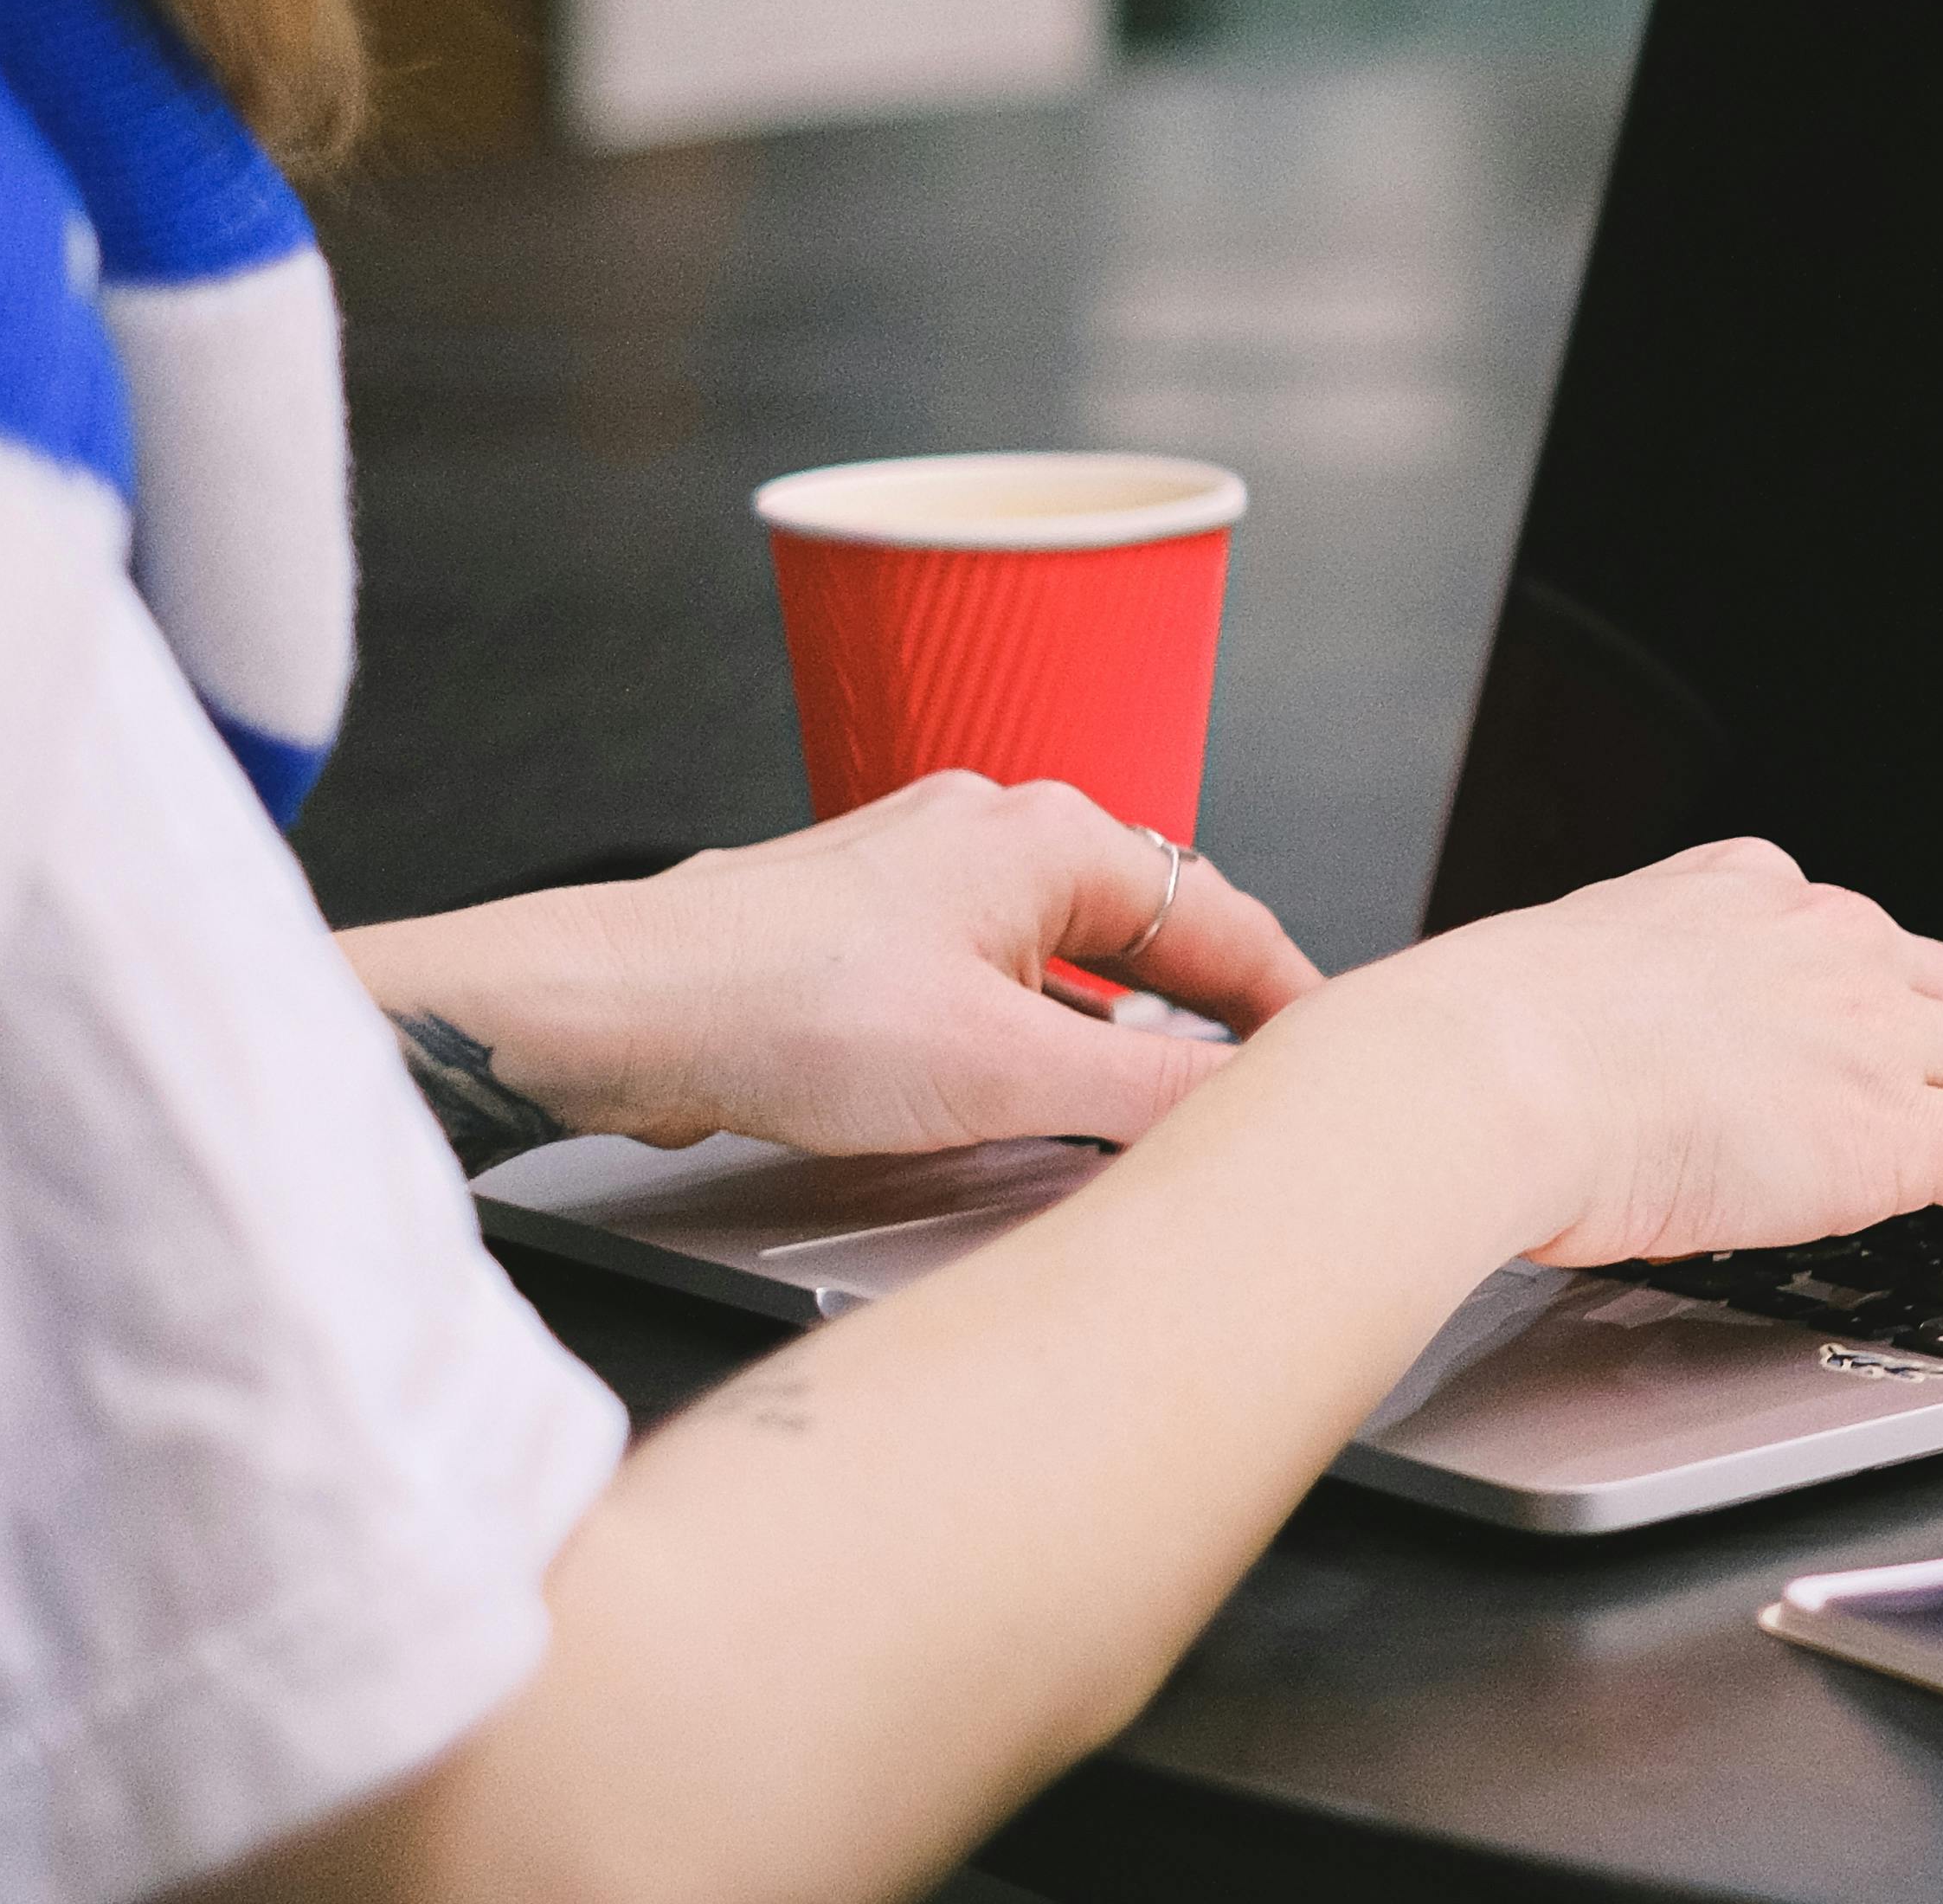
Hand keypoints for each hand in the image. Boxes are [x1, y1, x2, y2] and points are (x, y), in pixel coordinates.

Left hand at [342, 773, 1324, 1157]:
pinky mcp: (864, 925)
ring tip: (1155, 1108)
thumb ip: (1148, 1098)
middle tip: (1263, 1090)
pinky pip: (995, 972)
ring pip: (1068, 953)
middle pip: (1152, 927)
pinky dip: (1039, 1031)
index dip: (1292, 999)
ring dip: (1118, 1030)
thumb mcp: (1000, 1075)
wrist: (601, 1011)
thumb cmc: (777, 1011)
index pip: (1225, 918)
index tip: (1341, 1058)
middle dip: (1212, 1011)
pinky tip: (1027, 1094)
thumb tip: (1252, 1112)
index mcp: (1052, 835)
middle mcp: (994, 829)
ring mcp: (922, 872)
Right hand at [1276, 838, 1942, 1269]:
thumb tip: (1584, 1065)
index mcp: (1739, 893)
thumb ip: (1610, 1015)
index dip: (1924, 1005)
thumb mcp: (1554, 990)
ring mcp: (1868, 1027)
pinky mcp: (1891, 1123)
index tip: (1939, 1041)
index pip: (1871, 948)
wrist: (1475, 1077)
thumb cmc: (1467, 1053)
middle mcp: (1823, 941)